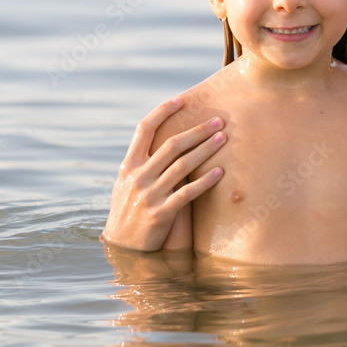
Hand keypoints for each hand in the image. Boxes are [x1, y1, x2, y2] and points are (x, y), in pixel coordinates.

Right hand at [101, 97, 225, 251]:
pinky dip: (205, 181)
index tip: (182, 100)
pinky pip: (187, 193)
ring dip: (206, 150)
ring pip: (182, 165)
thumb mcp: (125, 183)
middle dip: (198, 130)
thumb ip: (140, 163)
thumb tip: (158, 140)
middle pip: (172, 144)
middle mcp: (138, 176)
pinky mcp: (161, 213)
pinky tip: (221, 172)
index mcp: (129, 164)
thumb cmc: (127, 210)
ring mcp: (149, 194)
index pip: (145, 128)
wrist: (122, 246)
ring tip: (224, 139)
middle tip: (219, 121)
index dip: (163, 111)